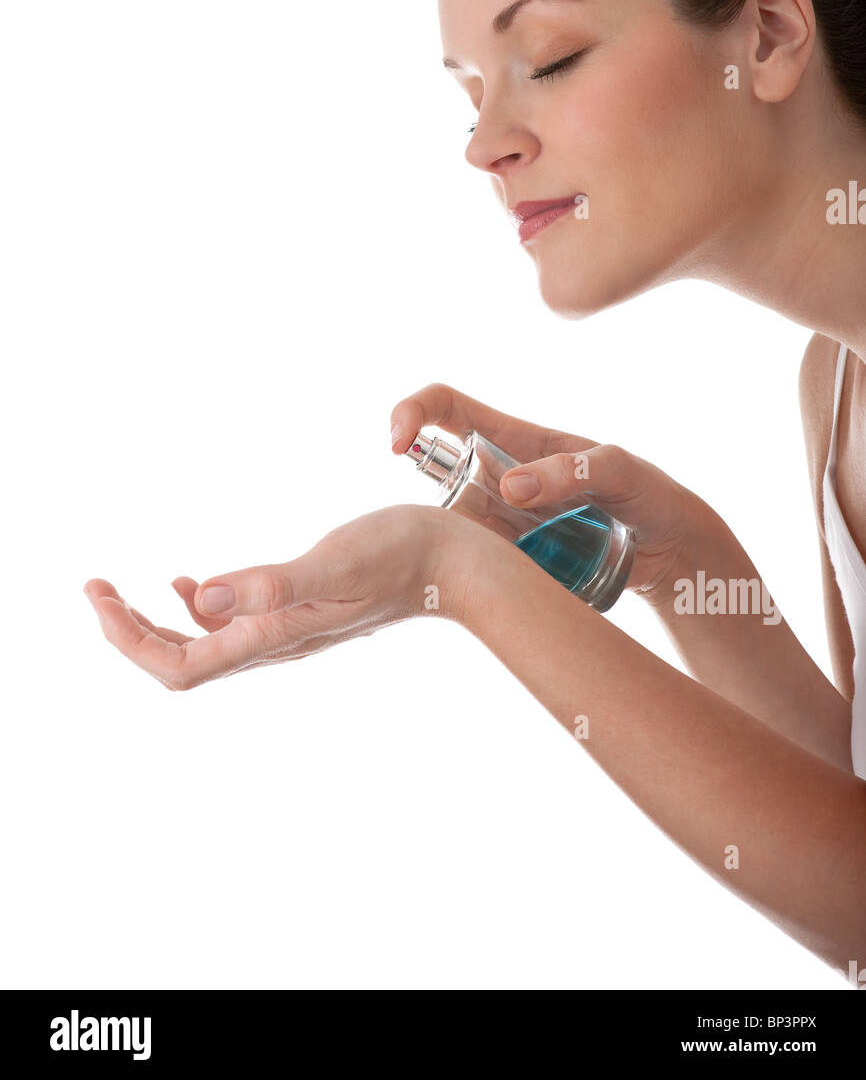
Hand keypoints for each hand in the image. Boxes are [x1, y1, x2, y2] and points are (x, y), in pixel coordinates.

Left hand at [83, 503, 493, 690]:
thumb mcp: (333, 562)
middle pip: (182, 663)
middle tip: (94, 590)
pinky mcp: (300, 611)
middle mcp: (274, 642)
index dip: (130, 640)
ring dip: (154, 625)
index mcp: (273, 636)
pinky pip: (232, 625)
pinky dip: (195, 608)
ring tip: (119, 593)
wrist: (453, 564)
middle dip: (128, 634)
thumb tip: (198, 597)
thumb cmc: (401, 554)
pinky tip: (189, 582)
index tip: (98, 596)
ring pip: (202, 646)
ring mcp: (286, 630)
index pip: (181, 666)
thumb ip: (269, 584)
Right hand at [390, 382, 727, 612]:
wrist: (672, 550)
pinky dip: (471, 580)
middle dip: (417, 504)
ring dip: (447, 548)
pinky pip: (475, 566)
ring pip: (448, 528)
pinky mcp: (509, 559)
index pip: (446, 406)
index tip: (397, 444)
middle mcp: (497, 475)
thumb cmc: (649, 494)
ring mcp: (500, 519)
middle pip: (433, 476)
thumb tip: (509, 488)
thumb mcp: (619, 473)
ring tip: (495, 570)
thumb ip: (571, 472)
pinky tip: (491, 595)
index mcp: (514, 439)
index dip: (411, 411)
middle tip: (444, 539)